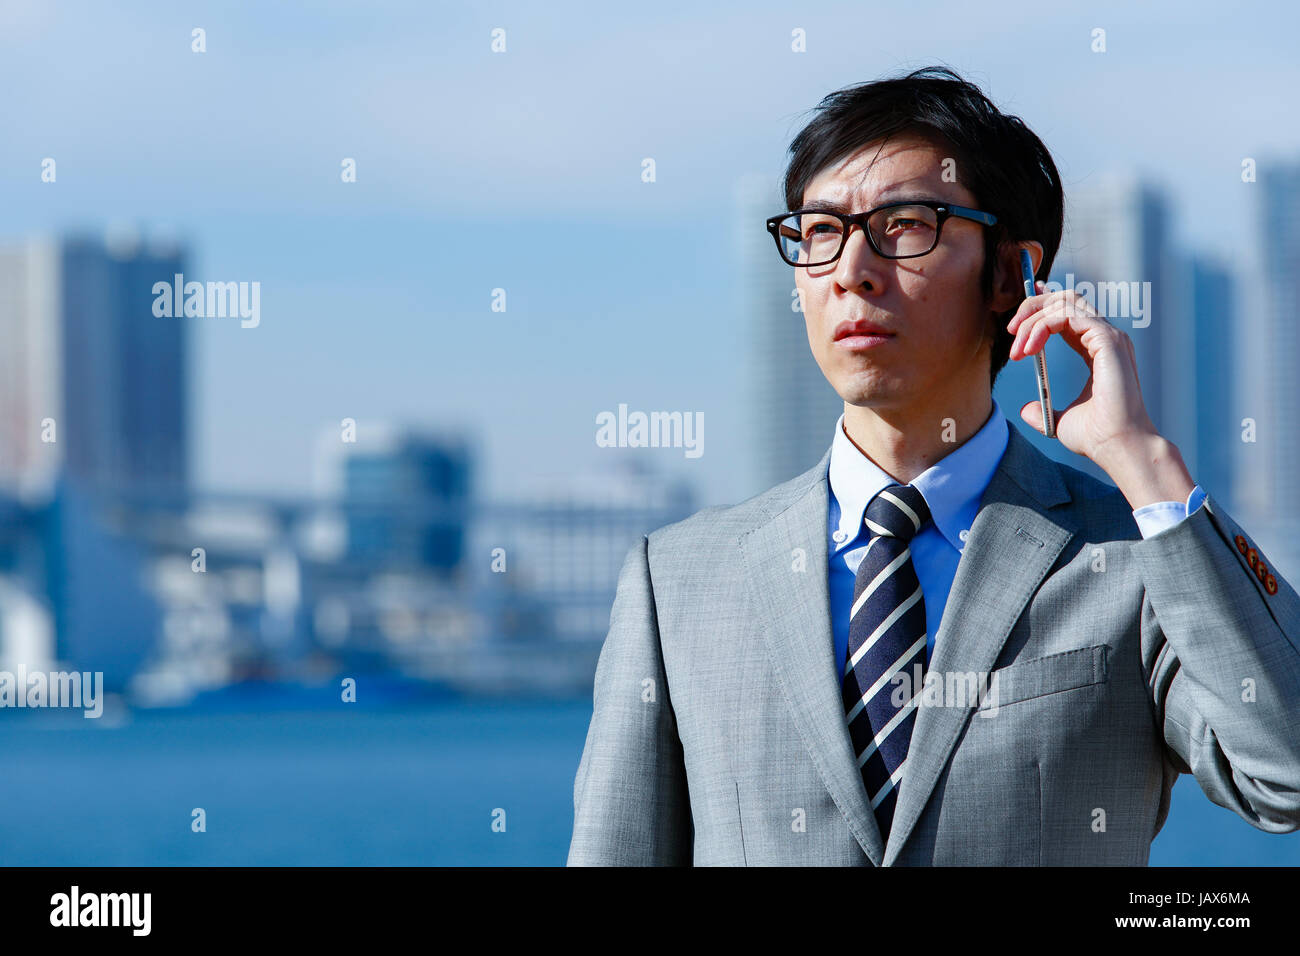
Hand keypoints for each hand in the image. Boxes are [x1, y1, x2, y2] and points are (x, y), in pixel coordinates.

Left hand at [1006, 281, 1158, 468]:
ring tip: (1017, 348)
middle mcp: (1106, 338)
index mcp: (1098, 350)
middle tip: (1011, 332)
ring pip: (1065, 303)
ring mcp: (1109, 336)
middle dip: (1033, 308)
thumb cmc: (1096, 437)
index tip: (1018, 315)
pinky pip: (1067, 316)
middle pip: (1066, 300)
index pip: (1069, 314)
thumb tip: (1025, 409)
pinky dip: (1042, 326)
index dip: (1043, 305)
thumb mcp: (1058, 420)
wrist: (1117, 446)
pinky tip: (1029, 350)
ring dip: (1033, 319)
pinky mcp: (1107, 340)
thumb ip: (1043, 409)